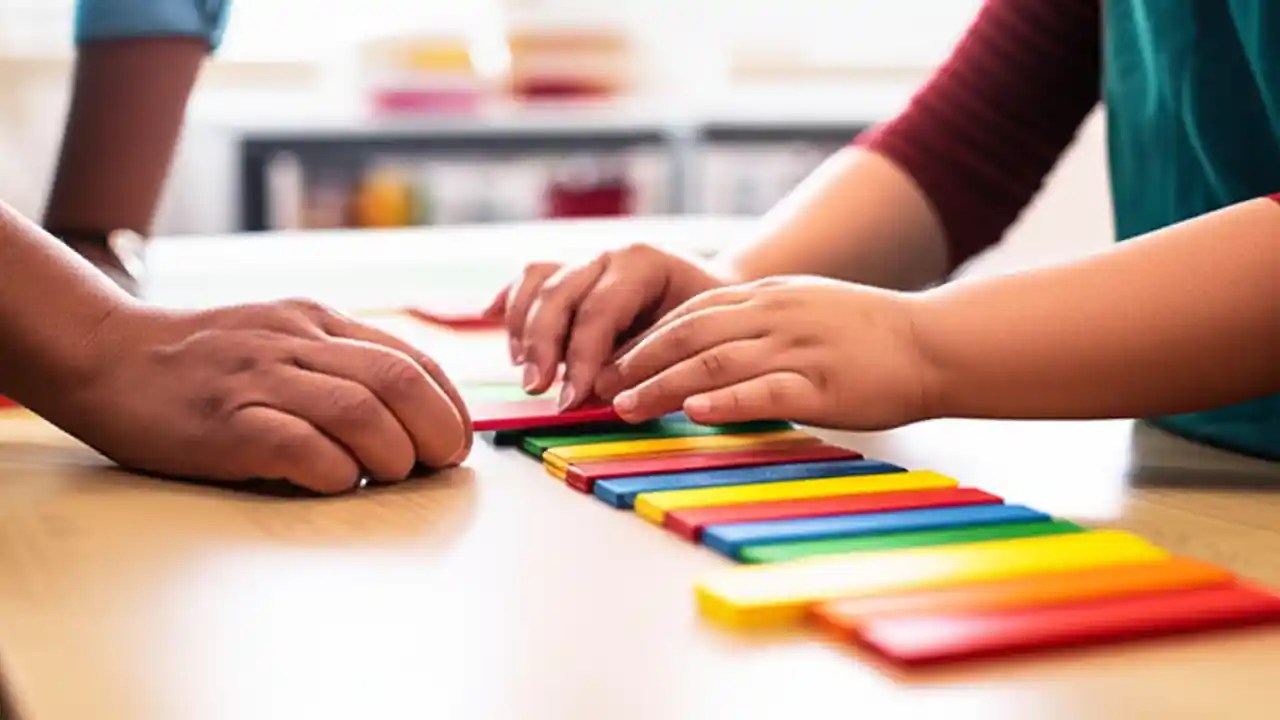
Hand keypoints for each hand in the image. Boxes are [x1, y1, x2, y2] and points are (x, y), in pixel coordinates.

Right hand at [54, 299, 471, 493]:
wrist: (105, 355)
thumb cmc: (205, 364)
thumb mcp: (282, 339)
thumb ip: (339, 362)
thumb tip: (412, 415)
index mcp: (318, 321)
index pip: (413, 359)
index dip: (450, 405)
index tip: (456, 441)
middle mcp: (295, 342)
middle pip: (399, 382)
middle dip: (437, 431)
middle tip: (440, 464)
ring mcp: (259, 379)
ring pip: (361, 412)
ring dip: (392, 455)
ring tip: (388, 475)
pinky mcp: (225, 423)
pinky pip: (302, 447)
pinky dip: (335, 471)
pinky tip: (336, 481)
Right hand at [485, 245, 724, 409]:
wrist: (718, 299)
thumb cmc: (709, 325)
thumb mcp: (694, 341)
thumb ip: (650, 361)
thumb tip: (605, 393)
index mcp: (642, 264)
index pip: (599, 311)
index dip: (581, 358)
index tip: (569, 401)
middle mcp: (608, 257)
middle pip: (559, 294)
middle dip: (543, 346)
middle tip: (537, 390)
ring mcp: (586, 262)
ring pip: (537, 283)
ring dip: (522, 328)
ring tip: (524, 371)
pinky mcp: (569, 275)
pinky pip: (529, 280)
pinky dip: (510, 300)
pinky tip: (490, 317)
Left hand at [595, 276, 934, 430]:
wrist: (933, 343)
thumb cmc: (869, 333)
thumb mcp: (807, 307)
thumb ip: (760, 320)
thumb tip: (712, 347)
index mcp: (769, 297)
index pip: (691, 314)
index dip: (645, 339)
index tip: (611, 361)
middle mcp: (774, 315)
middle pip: (689, 336)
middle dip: (638, 361)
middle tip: (601, 386)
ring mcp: (797, 348)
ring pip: (714, 362)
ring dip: (663, 384)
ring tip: (626, 405)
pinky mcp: (821, 384)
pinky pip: (764, 390)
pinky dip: (725, 401)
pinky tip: (695, 412)